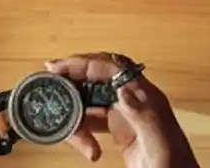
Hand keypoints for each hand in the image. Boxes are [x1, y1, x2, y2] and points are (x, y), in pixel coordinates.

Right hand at [46, 54, 198, 167]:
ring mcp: (130, 116)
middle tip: (49, 82)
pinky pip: (96, 119)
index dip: (84, 63)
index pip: (111, 68)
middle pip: (100, 77)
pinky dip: (83, 126)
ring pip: (95, 99)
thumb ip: (145, 117)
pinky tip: (80, 139)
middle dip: (74, 77)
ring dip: (77, 109)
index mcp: (148, 99)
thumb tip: (123, 88)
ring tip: (65, 123)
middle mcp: (137, 102)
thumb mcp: (161, 146)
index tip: (58, 67)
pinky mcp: (124, 131)